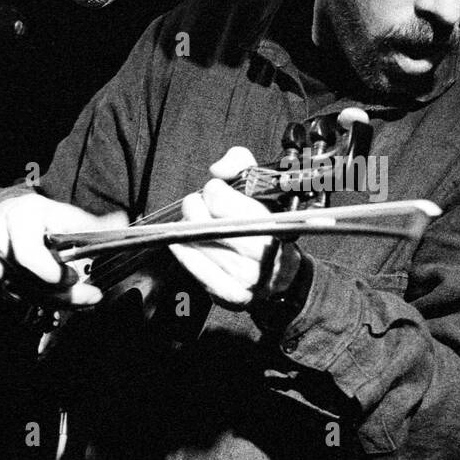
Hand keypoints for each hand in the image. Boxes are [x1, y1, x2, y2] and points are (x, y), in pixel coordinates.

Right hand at [0, 193, 128, 306]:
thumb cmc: (35, 217)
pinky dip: (39, 301)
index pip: (29, 255)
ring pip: (26, 295)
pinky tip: (56, 297)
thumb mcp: (61, 213)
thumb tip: (121, 222)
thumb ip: (89, 223)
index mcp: (18, 218)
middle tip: (92, 298)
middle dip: (66, 295)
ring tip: (82, 299)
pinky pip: (15, 298)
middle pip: (32, 282)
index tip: (75, 276)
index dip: (52, 274)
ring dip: (57, 301)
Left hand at [169, 147, 291, 309]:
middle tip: (194, 203)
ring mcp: (250, 279)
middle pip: (214, 226)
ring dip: (188, 230)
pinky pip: (199, 272)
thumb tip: (218, 170)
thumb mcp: (260, 184)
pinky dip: (184, 254)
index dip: (216, 192)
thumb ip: (239, 163)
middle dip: (197, 209)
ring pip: (202, 247)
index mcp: (276, 222)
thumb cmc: (264, 222)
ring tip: (192, 221)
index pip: (229, 202)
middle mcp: (266, 253)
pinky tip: (180, 242)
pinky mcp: (234, 296)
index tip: (215, 190)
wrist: (279, 273)